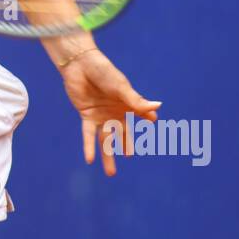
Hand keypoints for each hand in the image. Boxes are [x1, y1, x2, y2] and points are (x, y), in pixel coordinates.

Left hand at [59, 46, 160, 176]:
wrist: (80, 65)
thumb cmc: (103, 72)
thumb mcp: (121, 87)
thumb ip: (136, 101)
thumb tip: (158, 107)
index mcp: (126, 103)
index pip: (140, 114)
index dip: (147, 117)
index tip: (153, 122)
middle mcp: (114, 112)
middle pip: (122, 133)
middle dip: (126, 145)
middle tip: (129, 156)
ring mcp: (101, 116)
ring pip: (106, 140)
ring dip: (108, 156)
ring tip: (111, 174)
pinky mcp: (87, 117)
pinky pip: (89, 135)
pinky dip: (89, 147)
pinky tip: (90, 160)